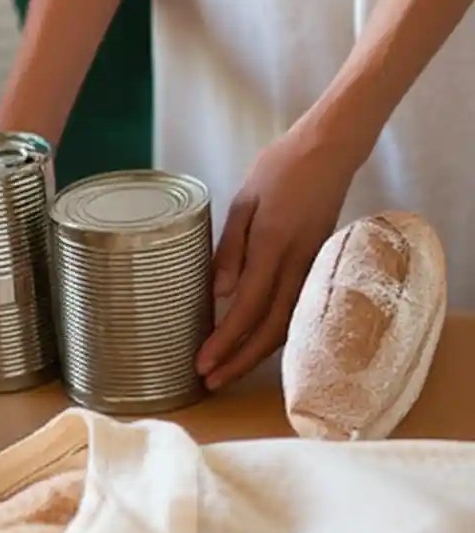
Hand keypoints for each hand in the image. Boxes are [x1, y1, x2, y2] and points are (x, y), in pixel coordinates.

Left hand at [196, 127, 357, 389]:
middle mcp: (297, 262)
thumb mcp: (243, 202)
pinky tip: (255, 346)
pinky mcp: (319, 266)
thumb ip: (230, 249)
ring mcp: (313, 266)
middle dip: (239, 361)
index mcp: (273, 245)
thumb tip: (217, 296)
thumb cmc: (280, 169)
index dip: (224, 341)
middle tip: (210, 382)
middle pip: (270, 329)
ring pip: (287, 324)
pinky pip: (297, 309)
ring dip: (256, 353)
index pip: (247, 307)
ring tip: (227, 372)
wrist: (329, 150)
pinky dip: (276, 334)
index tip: (202, 363)